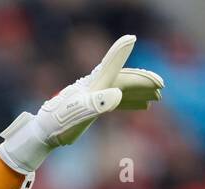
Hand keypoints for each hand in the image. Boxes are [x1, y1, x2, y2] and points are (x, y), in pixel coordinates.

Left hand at [0, 35, 164, 182]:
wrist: (44, 133)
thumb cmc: (60, 124)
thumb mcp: (79, 114)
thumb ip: (98, 102)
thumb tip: (118, 94)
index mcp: (95, 85)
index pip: (112, 65)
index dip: (121, 51)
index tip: (131, 38)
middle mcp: (97, 86)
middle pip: (124, 78)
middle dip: (143, 81)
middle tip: (161, 87)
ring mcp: (96, 96)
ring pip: (123, 88)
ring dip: (140, 91)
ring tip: (158, 96)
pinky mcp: (94, 106)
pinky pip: (118, 100)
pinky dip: (131, 101)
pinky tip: (143, 107)